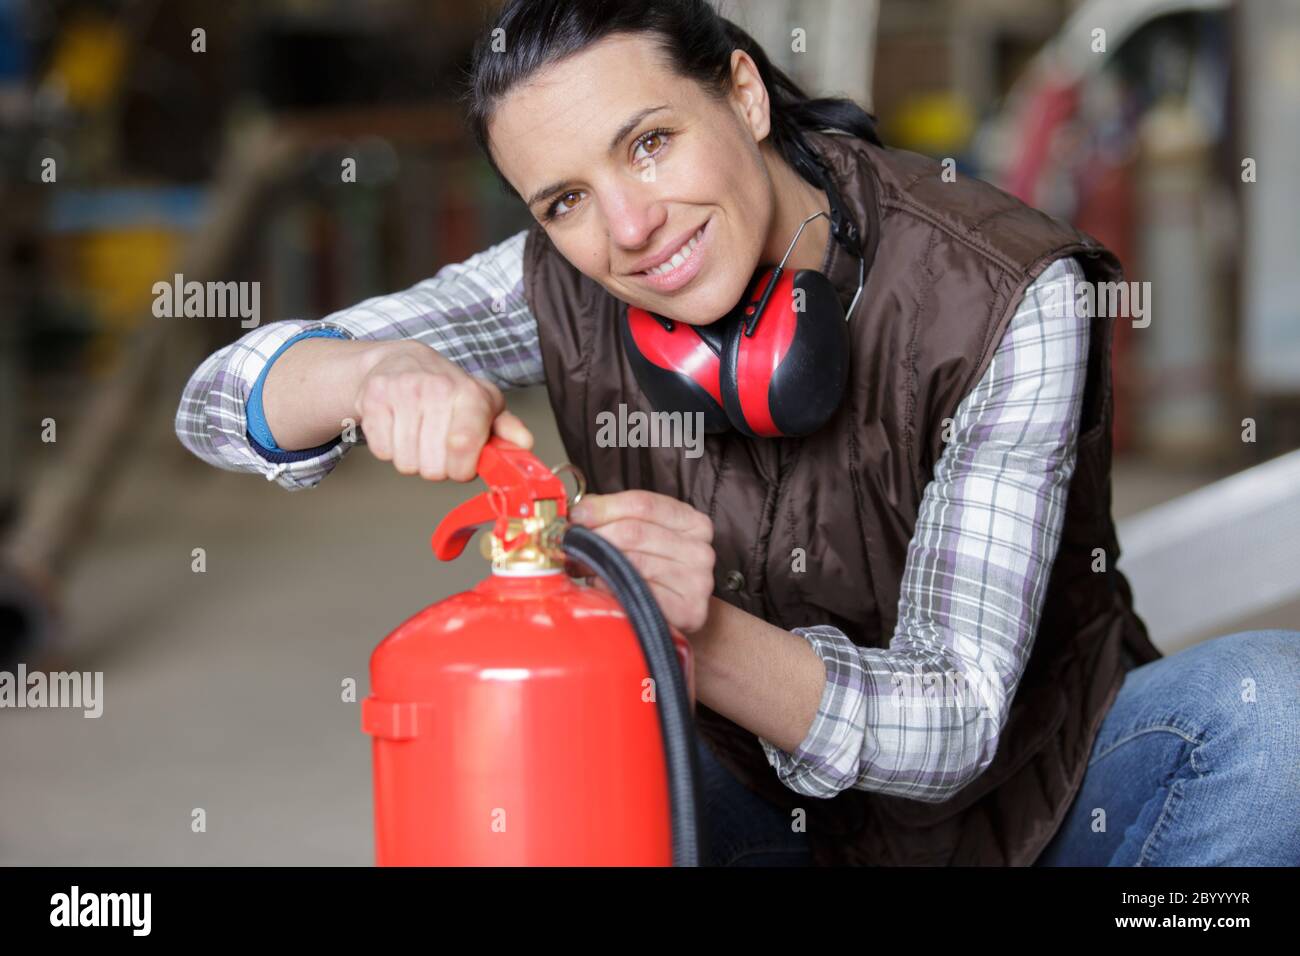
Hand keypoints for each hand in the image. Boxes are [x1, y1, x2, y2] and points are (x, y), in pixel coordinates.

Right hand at [353, 341, 532, 480]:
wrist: (401, 362)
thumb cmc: (449, 390)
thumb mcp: (485, 404)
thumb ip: (507, 429)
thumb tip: (525, 443)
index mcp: (469, 394)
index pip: (463, 446)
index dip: (462, 469)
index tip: (463, 464)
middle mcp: (435, 389)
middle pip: (432, 467)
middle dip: (437, 467)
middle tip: (438, 446)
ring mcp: (401, 392)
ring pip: (406, 463)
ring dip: (413, 459)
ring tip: (418, 436)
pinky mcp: (372, 398)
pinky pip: (381, 451)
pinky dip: (389, 449)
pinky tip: (399, 430)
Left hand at [567, 490, 715, 634]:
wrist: (679, 615)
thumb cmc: (658, 571)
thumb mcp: (645, 535)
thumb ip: (616, 517)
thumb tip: (580, 510)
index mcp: (693, 522)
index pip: (644, 504)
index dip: (604, 507)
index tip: (577, 514)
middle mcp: (700, 549)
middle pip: (635, 532)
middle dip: (596, 536)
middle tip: (570, 543)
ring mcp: (697, 581)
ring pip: (634, 562)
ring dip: (599, 563)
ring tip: (581, 566)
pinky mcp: (689, 610)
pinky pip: (639, 592)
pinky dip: (611, 587)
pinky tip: (600, 584)